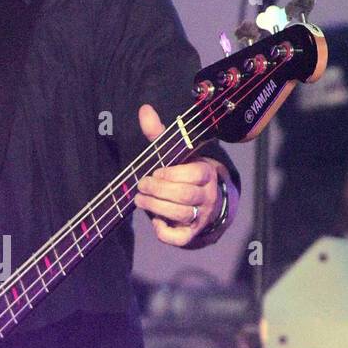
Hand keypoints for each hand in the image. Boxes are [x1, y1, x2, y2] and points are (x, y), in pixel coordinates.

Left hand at [134, 103, 224, 247]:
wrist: (204, 205)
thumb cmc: (184, 175)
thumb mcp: (175, 154)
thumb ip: (160, 134)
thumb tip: (144, 109)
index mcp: (206, 173)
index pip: (192, 174)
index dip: (169, 174)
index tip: (154, 172)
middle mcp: (208, 195)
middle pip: (184, 195)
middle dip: (157, 190)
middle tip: (140, 186)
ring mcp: (202, 216)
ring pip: (181, 214)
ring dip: (156, 207)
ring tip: (140, 200)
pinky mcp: (192, 234)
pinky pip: (179, 238)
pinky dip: (164, 232)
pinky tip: (155, 222)